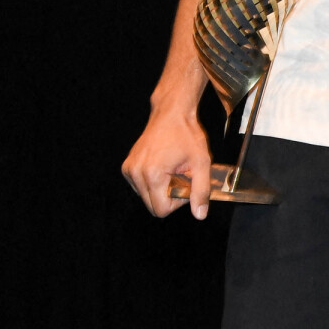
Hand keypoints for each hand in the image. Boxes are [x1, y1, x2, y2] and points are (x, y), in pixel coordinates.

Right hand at [122, 104, 212, 218]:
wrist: (171, 114)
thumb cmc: (186, 135)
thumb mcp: (201, 164)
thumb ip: (201, 192)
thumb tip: (199, 214)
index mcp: (152, 175)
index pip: (161, 210)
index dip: (177, 203)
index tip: (186, 185)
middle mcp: (136, 173)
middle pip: (152, 205)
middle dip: (169, 197)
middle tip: (180, 176)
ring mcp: (129, 169)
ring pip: (146, 197)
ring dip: (161, 190)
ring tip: (172, 170)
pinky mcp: (127, 167)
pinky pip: (140, 187)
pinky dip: (152, 183)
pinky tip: (162, 167)